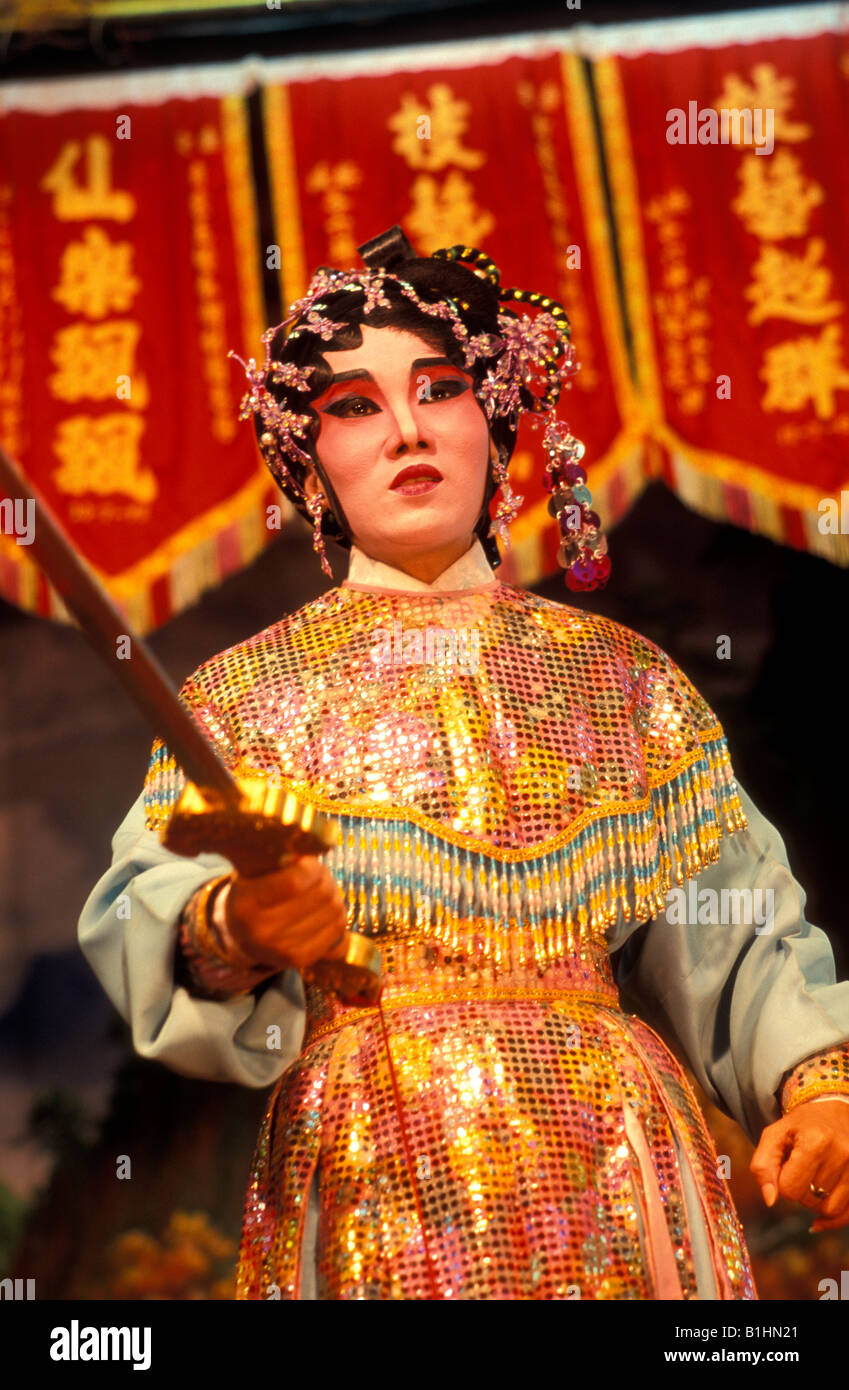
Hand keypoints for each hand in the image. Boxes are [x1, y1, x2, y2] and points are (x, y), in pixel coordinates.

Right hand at [224, 856, 348, 973]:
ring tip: (319, 888)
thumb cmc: (252, 891)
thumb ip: (280, 858)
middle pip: (321, 894)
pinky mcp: (300, 960)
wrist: (240, 935)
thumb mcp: (254, 869)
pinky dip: (336, 914)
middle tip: (317, 872)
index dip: (311, 866)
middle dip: (325, 877)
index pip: (294, 882)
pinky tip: (322, 908)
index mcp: (244, 904)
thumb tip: (317, 846)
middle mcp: (260, 932)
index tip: (309, 860)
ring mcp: (280, 951)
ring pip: (335, 910)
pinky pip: (338, 929)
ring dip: (334, 893)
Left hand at [750, 1100, 848, 1230]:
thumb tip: (770, 1200)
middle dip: (798, 1191)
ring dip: (815, 1202)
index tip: (786, 1166)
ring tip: (814, 1179)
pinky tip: (821, 1218)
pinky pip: (848, 1215)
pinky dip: (833, 1220)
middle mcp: (842, 1154)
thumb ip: (763, 1166)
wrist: (833, 1113)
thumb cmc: (799, 1126)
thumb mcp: (774, 1136)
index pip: (789, 1188)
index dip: (781, 1182)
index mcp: (816, 1141)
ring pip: (829, 1210)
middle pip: (810, 1200)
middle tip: (800, 1171)